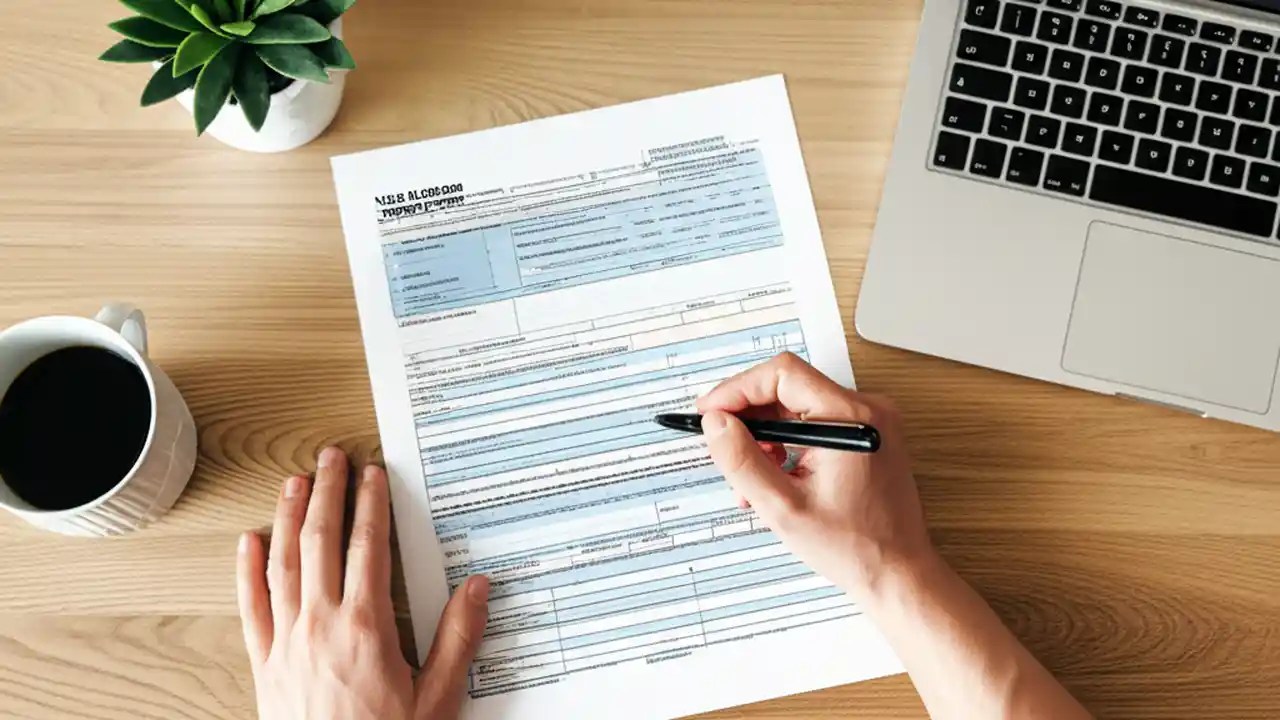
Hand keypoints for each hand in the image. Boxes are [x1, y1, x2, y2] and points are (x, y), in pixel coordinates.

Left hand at [236, 447, 489, 719]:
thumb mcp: (437, 698)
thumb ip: (457, 639)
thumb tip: (476, 589)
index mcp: (365, 628)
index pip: (366, 548)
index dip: (369, 505)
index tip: (372, 476)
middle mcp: (320, 626)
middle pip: (318, 542)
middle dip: (326, 493)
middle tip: (330, 458)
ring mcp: (286, 643)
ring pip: (281, 564)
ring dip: (286, 518)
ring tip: (293, 483)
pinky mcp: (265, 664)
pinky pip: (252, 607)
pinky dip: (247, 571)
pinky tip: (248, 544)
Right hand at [696, 353, 933, 599]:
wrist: (898, 573)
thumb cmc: (855, 547)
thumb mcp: (783, 507)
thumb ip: (742, 460)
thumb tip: (715, 424)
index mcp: (850, 418)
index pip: (782, 374)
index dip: (738, 389)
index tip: (710, 412)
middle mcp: (866, 410)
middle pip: (788, 388)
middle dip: (749, 418)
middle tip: (721, 447)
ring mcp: (870, 422)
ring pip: (798, 407)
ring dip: (765, 436)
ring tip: (749, 479)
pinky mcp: (867, 436)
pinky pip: (814, 424)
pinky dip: (787, 445)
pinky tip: (774, 478)